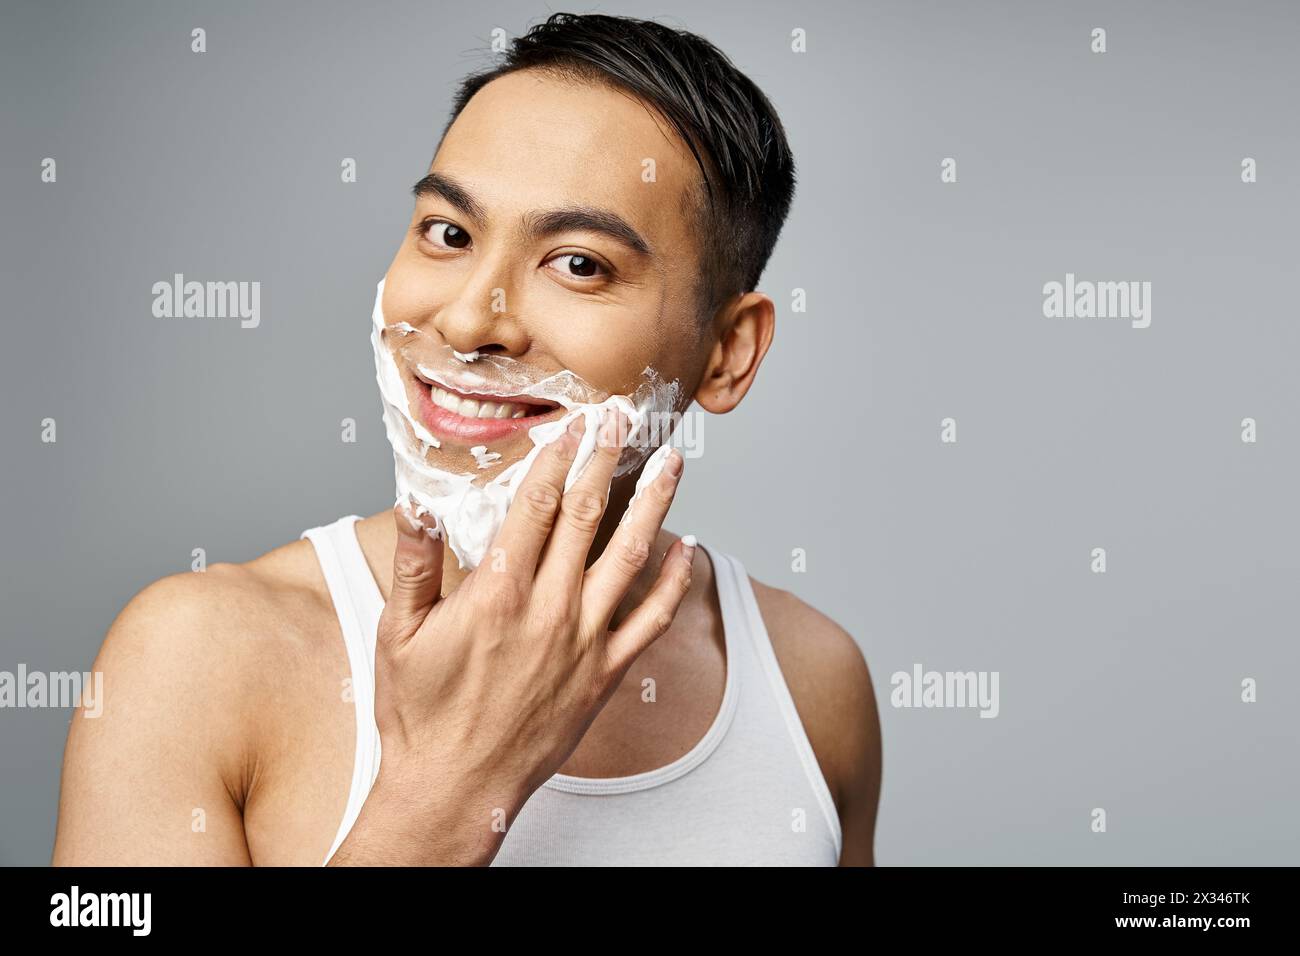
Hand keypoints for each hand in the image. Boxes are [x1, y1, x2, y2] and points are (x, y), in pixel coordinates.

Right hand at [361, 408, 690, 862]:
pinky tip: (689, 548)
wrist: (456, 789)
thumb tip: (417, 501)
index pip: (535, 506)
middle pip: (587, 515)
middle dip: (606, 458)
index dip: (556, 458)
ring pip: (632, 556)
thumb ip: (413, 562)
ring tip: (674, 461)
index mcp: (498, 593)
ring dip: (656, 503)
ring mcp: (585, 641)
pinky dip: (676, 581)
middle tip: (623, 417)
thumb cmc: (420, 715)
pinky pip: (653, 619)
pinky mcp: (606, 673)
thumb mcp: (398, 633)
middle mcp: (550, 610)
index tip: (572, 424)